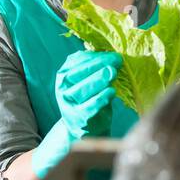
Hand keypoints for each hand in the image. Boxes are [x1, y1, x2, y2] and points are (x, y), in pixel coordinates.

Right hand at [31, 50, 120, 178]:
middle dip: (100, 66)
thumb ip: (95, 67)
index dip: (98, 57)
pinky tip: (111, 92)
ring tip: (112, 74)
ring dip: (99, 80)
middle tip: (116, 62)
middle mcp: (62, 88)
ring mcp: (68, 104)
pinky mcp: (78, 118)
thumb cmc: (89, 97)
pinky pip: (90, 106)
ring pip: (83, 89)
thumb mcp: (87, 80)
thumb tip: (112, 54)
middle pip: (80, 74)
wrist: (82, 125)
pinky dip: (101, 98)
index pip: (79, 61)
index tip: (115, 55)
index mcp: (64, 74)